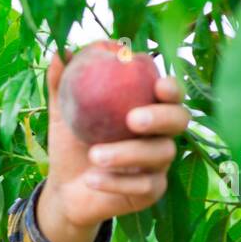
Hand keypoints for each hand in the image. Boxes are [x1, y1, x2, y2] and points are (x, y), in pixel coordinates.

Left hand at [35, 51, 190, 241]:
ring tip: (95, 155)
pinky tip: (92, 179)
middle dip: (161, 117)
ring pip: (161, 154)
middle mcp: (160, 133)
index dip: (171, 88)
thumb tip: (60, 51)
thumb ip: (63, 83)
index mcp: (146, 106)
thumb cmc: (71, 144)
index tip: (157, 86)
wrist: (64, 189)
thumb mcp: (62, 113)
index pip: (170, 93)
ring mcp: (159, 163)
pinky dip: (116, 182)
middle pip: (180, 120)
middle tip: (132, 119)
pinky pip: (144, 186)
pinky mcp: (152, 190)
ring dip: (128, 153)